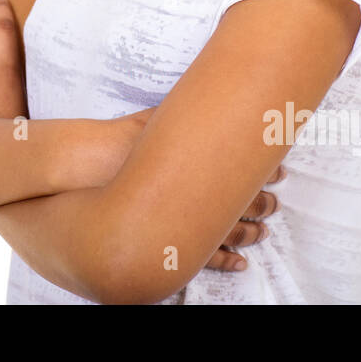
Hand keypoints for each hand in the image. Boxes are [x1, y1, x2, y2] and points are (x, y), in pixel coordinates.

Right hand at [102, 106, 286, 273]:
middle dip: (261, 204)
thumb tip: (192, 98)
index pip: (238, 172)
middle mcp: (191, 196)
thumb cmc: (111, 146)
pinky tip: (240, 264)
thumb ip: (169, 119)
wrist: (81, 171)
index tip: (279, 173)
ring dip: (249, 233)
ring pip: (228, 234)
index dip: (262, 174)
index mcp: (191, 165)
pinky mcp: (168, 245)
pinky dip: (226, 261)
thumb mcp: (146, 124)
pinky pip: (206, 259)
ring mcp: (183, 224)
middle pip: (239, 204)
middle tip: (276, 203)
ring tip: (263, 233)